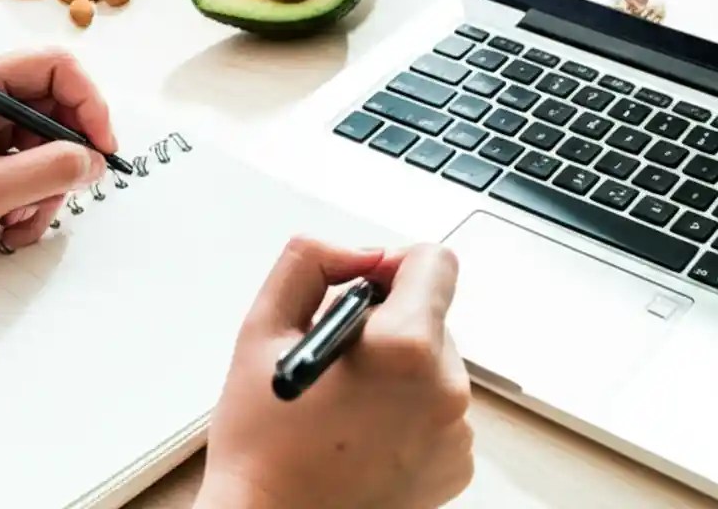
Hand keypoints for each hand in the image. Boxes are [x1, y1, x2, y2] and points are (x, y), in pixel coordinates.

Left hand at [0, 47, 114, 281]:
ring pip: (51, 147)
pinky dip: (34, 202)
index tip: (102, 147)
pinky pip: (35, 172)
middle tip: (64, 192)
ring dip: (48, 190)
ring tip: (20, 221)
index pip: (55, 68)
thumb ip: (49, 171)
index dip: (89, 104)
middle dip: (66, 158)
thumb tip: (94, 161)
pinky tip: (9, 227)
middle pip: (59, 111)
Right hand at [195, 238, 473, 508]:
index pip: (435, 263)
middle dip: (387, 324)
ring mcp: (456, 432)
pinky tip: (364, 432)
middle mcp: (445, 389)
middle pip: (432, 316)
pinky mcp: (455, 464)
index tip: (365, 287)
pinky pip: (440, 410)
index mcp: (406, 347)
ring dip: (399, 370)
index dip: (393, 265)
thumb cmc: (262, 444)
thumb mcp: (262, 329)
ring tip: (346, 403)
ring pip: (435, 364)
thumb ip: (311, 263)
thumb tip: (356, 253)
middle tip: (339, 361)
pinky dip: (408, 411)